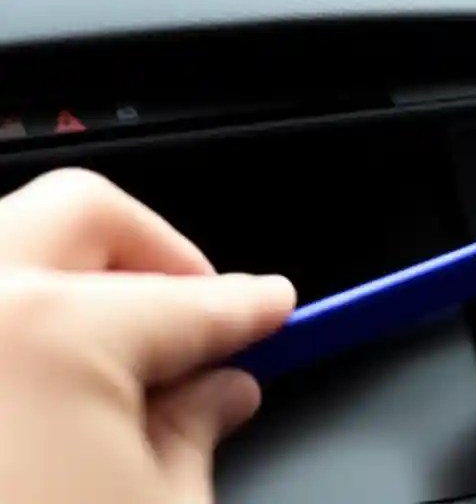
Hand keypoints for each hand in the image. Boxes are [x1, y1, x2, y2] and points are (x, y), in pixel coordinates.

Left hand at [0, 169, 294, 503]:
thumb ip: (195, 433)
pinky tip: (47, 391)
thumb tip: (216, 395)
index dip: (249, 309)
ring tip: (119, 349)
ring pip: (9, 251)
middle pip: (79, 217)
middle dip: (150, 252)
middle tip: (194, 309)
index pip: (189, 303)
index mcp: (47, 335)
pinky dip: (16, 327)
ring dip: (70, 281)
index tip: (274, 309)